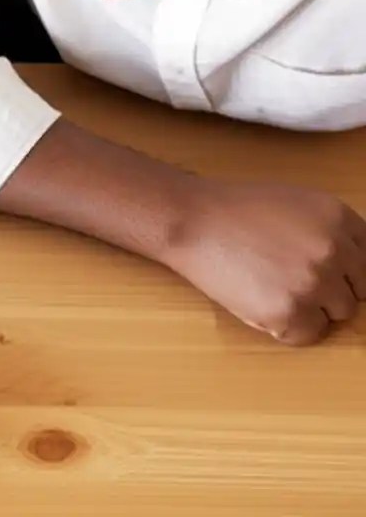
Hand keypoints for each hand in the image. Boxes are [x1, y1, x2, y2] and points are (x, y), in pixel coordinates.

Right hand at [165, 180, 365, 345]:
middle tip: (291, 280)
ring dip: (311, 309)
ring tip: (273, 289)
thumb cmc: (235, 212)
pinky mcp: (287, 311)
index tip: (331, 276)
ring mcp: (313, 283)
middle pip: (359, 291)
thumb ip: (332, 230)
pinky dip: (288, 327)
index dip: (348, 271)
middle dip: (331, 290)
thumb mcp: (298, 204)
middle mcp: (335, 250)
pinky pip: (308, 335)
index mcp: (340, 219)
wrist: (190, 221)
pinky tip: (262, 302)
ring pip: (338, 315)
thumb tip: (353, 267)